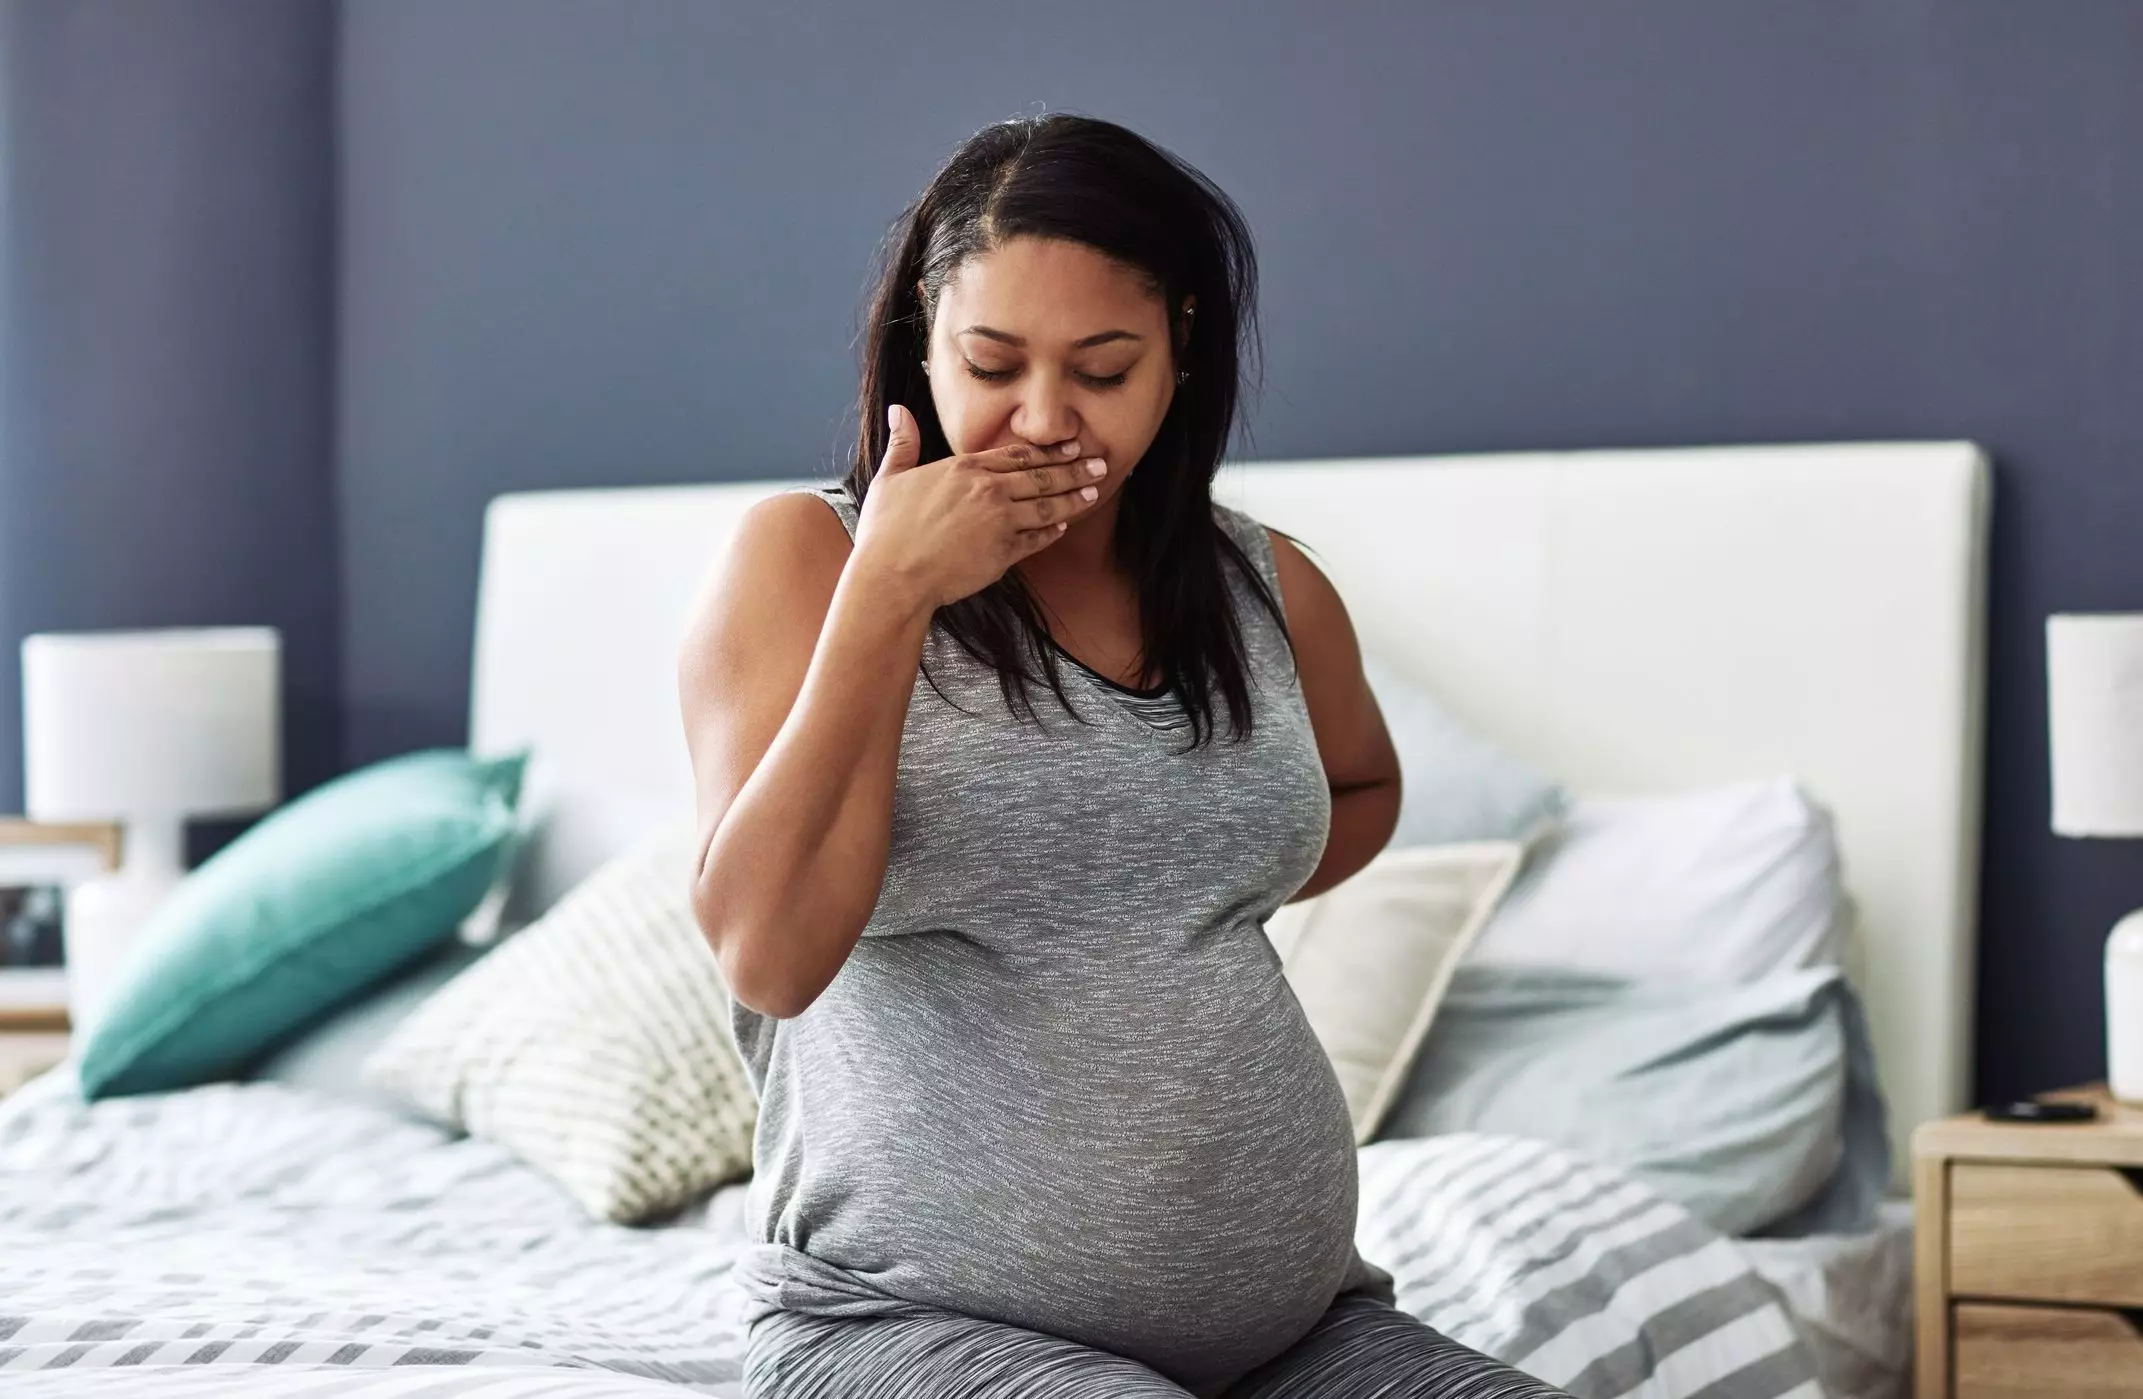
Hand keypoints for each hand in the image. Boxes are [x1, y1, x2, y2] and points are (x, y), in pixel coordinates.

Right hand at [851, 404, 1109, 609]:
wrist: (892, 576)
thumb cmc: (885, 531)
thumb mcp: (890, 478)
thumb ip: (903, 443)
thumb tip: (898, 410)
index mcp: (964, 468)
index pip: (1017, 454)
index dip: (1047, 450)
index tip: (1071, 445)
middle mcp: (988, 490)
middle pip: (1041, 476)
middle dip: (1074, 470)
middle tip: (1099, 465)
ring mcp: (999, 522)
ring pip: (1046, 505)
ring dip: (1073, 498)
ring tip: (1093, 492)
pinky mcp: (1003, 553)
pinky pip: (1036, 539)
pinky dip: (1052, 531)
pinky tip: (1064, 526)